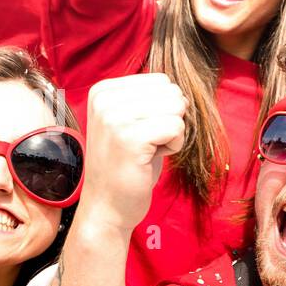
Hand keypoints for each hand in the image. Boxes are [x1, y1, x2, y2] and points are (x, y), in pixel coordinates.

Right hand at [80, 73, 186, 233]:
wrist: (107, 205)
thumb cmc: (128, 165)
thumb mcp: (134, 122)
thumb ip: (152, 100)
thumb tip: (182, 92)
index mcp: (104, 90)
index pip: (161, 80)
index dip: (162, 110)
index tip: (140, 133)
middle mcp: (105, 99)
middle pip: (171, 92)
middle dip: (169, 121)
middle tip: (145, 145)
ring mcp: (115, 117)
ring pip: (176, 109)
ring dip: (171, 135)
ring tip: (146, 152)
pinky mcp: (130, 138)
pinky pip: (177, 128)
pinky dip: (173, 147)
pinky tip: (149, 159)